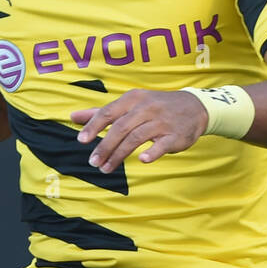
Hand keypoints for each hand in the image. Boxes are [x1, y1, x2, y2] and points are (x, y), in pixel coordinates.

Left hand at [72, 89, 209, 169]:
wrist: (194, 107)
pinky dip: (153, 152)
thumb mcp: (130, 104)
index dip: (94, 126)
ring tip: (106, 168)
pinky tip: (142, 160)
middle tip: (93, 162)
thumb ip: (101, 112)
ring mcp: (162, 122)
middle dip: (104, 146)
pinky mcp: (176, 135)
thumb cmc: (155, 107)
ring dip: (119, 154)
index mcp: (134, 99)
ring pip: (137, 137)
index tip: (81, 140)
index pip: (109, 112)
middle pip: (121, 128)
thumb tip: (72, 117)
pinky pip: (162, 144)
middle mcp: (147, 108)